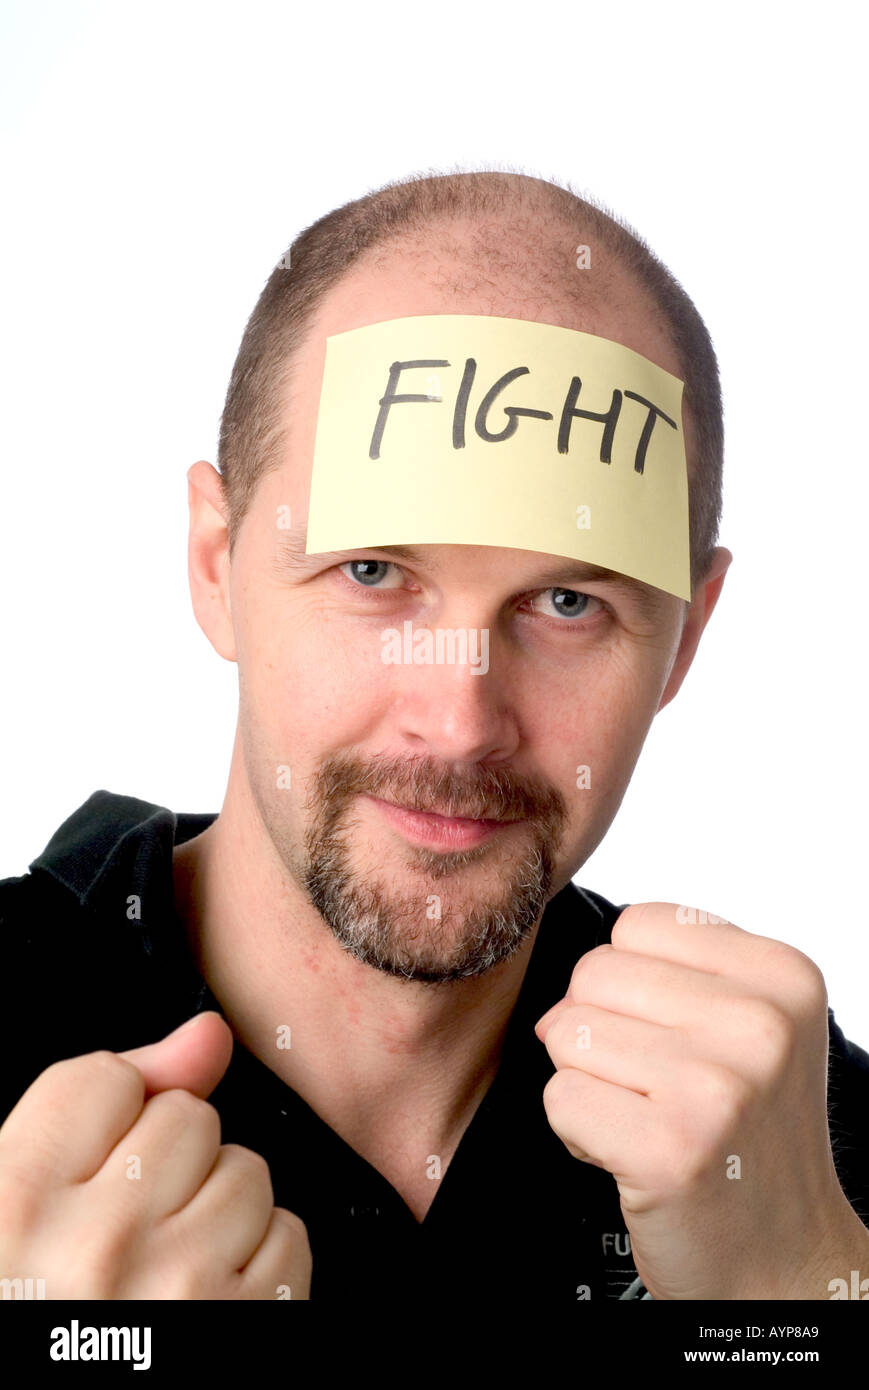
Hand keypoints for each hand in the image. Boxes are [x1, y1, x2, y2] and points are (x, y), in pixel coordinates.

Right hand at [0, 1012, 311, 1298]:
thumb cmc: (38, 1304)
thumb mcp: (16, 1206)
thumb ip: (94, 1107)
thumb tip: (208, 1032)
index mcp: (14, 1204)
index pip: (105, 1078)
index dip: (107, 1118)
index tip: (92, 1171)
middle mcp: (98, 1243)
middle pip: (187, 1118)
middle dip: (168, 1163)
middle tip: (126, 1238)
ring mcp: (181, 1291)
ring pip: (248, 1172)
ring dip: (220, 1212)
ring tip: (166, 1275)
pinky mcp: (250, 1331)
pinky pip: (290, 1238)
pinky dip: (262, 1265)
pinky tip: (210, 1304)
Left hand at [534, 902, 867, 1299]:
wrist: (784, 1259)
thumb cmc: (746, 1133)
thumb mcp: (743, 1027)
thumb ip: (661, 975)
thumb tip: (555, 1007)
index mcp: (784, 975)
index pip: (638, 924)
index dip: (634, 984)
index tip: (679, 1040)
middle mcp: (762, 1023)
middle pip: (595, 971)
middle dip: (602, 1032)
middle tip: (658, 1090)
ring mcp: (718, 1085)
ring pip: (569, 1032)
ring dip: (589, 1084)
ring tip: (648, 1122)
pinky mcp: (670, 1147)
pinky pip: (560, 1096)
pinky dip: (577, 1132)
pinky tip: (632, 1157)